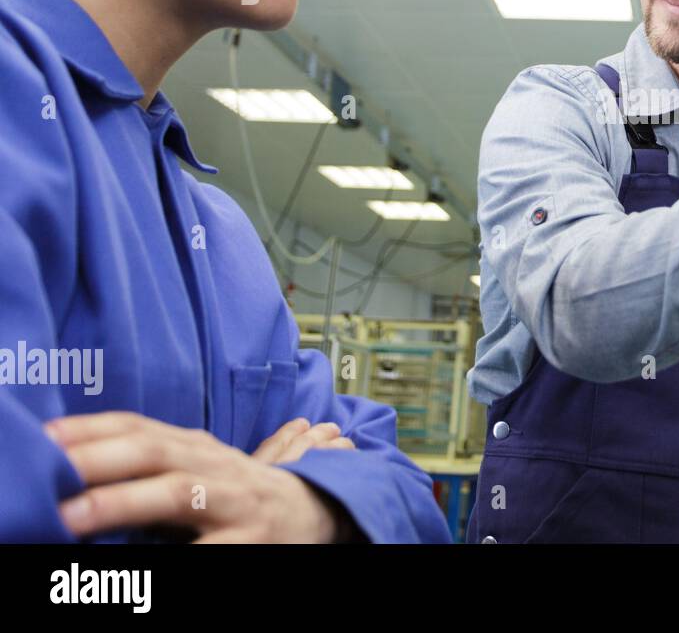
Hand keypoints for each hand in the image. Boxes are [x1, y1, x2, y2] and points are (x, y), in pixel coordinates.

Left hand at [45, 412, 344, 542]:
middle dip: (97, 458)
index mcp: (199, 448)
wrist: (321, 514)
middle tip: (47, 469)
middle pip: (153, 451)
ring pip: (177, 493)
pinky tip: (133, 566)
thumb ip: (151, 461)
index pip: (138, 428)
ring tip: (73, 517)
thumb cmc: (244, 497)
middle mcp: (216, 467)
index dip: (90, 428)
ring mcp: (234, 504)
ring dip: (122, 501)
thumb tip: (71, 452)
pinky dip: (172, 555)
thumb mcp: (202, 469)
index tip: (42, 436)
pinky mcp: (248, 543)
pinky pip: (203, 551)